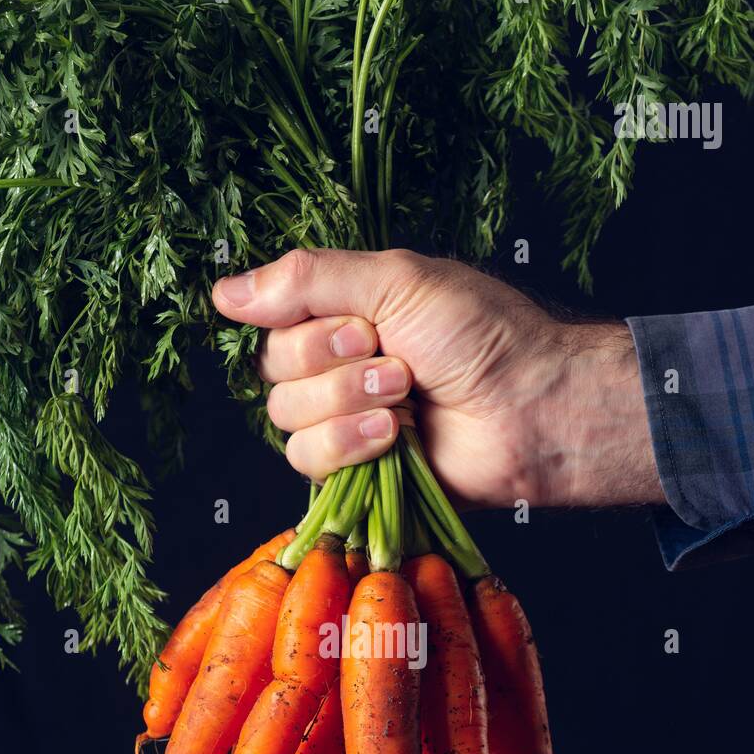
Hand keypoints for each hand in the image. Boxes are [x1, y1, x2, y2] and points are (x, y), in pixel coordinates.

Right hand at [212, 248, 663, 509]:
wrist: (531, 408)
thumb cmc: (483, 336)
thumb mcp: (395, 281)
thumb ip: (307, 280)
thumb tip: (222, 293)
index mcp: (344, 314)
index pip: (273, 321)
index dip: (309, 328)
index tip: (365, 324)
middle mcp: (338, 367)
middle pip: (274, 373)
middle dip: (335, 367)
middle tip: (399, 364)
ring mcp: (346, 422)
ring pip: (288, 419)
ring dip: (347, 405)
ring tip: (407, 399)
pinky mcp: (358, 472)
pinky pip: (310, 463)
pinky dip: (351, 445)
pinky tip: (397, 437)